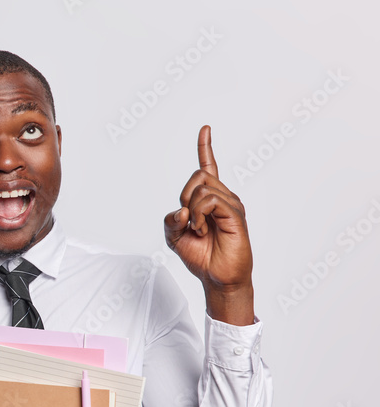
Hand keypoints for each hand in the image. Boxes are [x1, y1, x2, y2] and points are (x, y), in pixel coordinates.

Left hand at [163, 126, 254, 324]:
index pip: (208, 167)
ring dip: (192, 210)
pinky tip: (202, 229)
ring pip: (202, 187)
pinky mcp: (235, 214)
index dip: (205, 147)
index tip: (205, 128)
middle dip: (185, 196)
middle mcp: (224, 197)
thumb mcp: (174, 237)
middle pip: (198, 175)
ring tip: (198, 229)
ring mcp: (231, 204)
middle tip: (190, 222)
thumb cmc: (200, 256)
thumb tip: (180, 209)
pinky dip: (199, 214)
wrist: (217, 278)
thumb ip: (170, 220)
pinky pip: (211, 200)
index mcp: (210, 199)